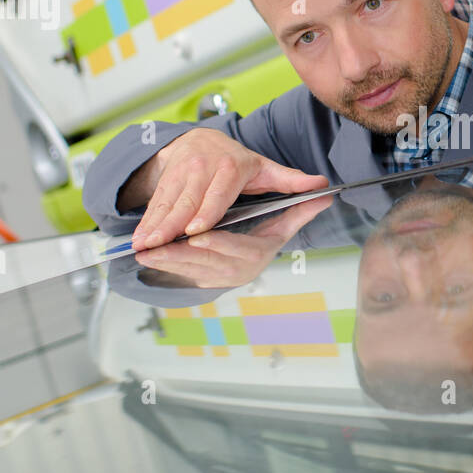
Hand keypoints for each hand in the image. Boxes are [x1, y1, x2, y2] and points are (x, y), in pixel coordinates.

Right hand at [131, 127, 327, 250]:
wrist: (202, 138)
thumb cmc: (237, 161)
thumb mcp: (265, 169)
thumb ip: (291, 181)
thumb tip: (322, 185)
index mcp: (230, 168)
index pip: (218, 193)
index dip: (206, 212)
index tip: (195, 230)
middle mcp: (203, 168)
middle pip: (188, 202)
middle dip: (172, 225)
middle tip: (160, 244)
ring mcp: (182, 173)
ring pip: (168, 203)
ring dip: (154, 225)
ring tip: (143, 244)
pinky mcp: (166, 180)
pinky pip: (156, 203)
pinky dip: (146, 221)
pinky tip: (138, 238)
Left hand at [134, 196, 333, 287]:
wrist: (247, 253)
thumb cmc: (263, 228)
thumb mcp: (280, 218)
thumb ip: (299, 204)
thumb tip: (326, 192)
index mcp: (259, 254)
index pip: (239, 250)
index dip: (219, 244)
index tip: (198, 236)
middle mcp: (240, 271)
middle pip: (209, 263)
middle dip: (183, 255)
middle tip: (162, 245)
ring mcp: (219, 278)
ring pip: (190, 270)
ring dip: (166, 261)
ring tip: (146, 250)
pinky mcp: (202, 280)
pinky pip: (180, 274)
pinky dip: (162, 264)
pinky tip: (146, 255)